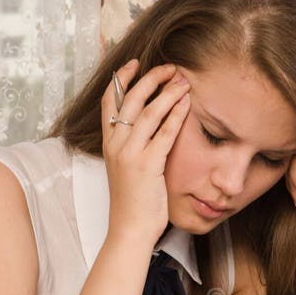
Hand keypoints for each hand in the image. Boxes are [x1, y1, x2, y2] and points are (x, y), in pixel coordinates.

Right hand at [101, 60, 190, 244]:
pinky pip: (164, 133)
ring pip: (148, 112)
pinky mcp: (147, 165)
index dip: (121, 80)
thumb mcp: (126, 170)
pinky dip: (176, 115)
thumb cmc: (132, 203)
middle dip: (150, 78)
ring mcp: (131, 154)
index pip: (109, 103)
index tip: (134, 64)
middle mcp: (116, 145)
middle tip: (169, 67)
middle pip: (130, 100)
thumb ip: (133, 148)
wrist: (129, 229)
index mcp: (109, 145)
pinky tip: (186, 103)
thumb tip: (148, 131)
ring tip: (183, 80)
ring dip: (167, 92)